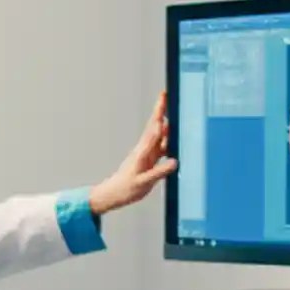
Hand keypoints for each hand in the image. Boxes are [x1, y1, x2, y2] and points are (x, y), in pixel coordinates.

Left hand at [89, 90, 177, 215]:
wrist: (115, 193)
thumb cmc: (126, 188)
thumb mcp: (143, 182)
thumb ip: (159, 172)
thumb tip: (174, 161)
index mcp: (143, 152)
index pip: (154, 129)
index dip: (159, 115)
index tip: (164, 102)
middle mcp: (145, 149)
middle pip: (155, 126)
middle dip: (160, 110)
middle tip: (165, 96)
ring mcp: (147, 153)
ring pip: (158, 134)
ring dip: (165, 122)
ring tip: (171, 110)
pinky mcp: (149, 159)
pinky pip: (160, 146)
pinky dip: (167, 138)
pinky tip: (172, 136)